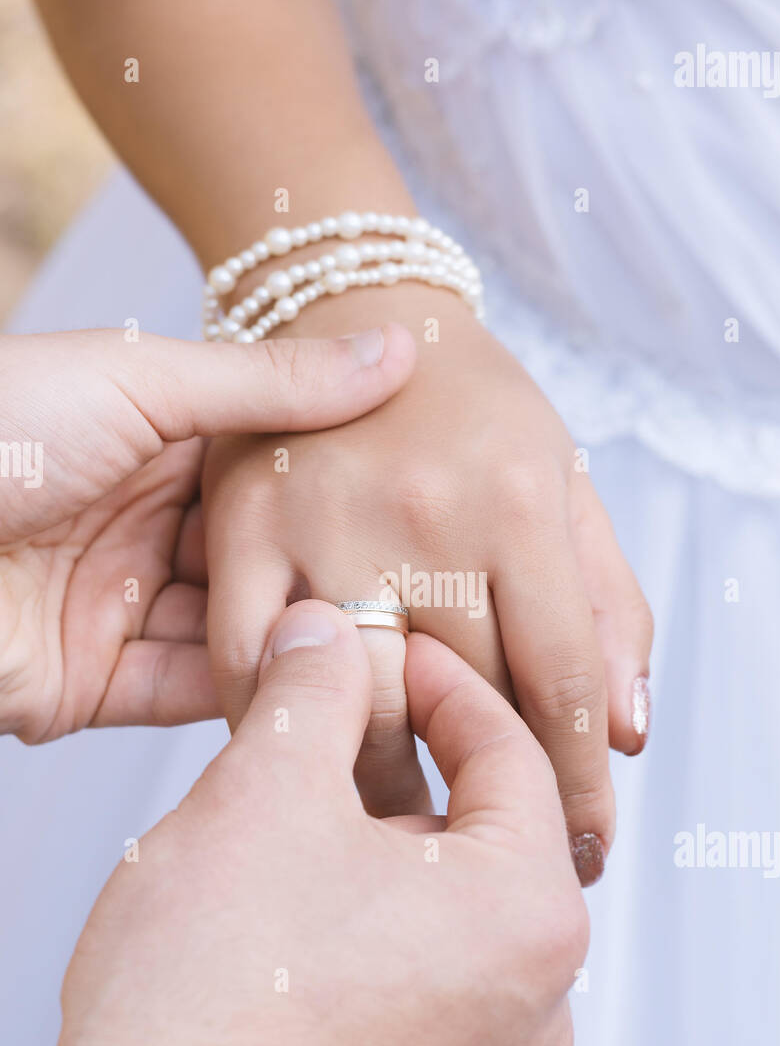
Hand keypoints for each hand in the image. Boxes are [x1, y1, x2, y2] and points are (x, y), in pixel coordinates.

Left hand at [0, 324, 413, 740]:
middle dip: (328, 577)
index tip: (420, 500)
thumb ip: (275, 384)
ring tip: (388, 650)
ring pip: (233, 635)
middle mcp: (141, 527)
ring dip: (294, 643)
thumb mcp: (146, 383)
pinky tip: (311, 689)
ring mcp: (116, 608)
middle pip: (259, 562)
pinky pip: (182, 694)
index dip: (338, 488)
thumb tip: (400, 350)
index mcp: (153, 443)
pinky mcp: (87, 685)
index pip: (272, 476)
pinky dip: (241, 695)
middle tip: (427, 594)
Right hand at [4, 601, 587, 1045]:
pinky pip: (428, 1006)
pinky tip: (298, 947)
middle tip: (331, 752)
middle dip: (408, 785)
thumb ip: (312, 689)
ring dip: (388, 877)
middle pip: (486, 847)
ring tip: (299, 853)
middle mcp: (537, 1009)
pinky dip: (379, 958)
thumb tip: (328, 641)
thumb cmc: (210, 1009)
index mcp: (527, 915)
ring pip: (453, 931)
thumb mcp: (263, 790)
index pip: (513, 756)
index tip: (395, 663)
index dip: (444, 689)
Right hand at [204, 285, 652, 883]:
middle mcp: (427, 514)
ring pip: (355, 705)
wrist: (347, 304)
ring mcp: (326, 523)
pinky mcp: (242, 529)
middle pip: (463, 707)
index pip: (563, 683)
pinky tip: (306, 771)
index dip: (580, 784)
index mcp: (521, 503)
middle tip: (490, 873)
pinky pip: (251, 668)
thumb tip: (626, 734)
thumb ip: (607, 607)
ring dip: (383, 792)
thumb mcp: (565, 487)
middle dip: (485, 803)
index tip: (587, 853)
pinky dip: (279, 733)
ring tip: (403, 848)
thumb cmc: (472, 412)